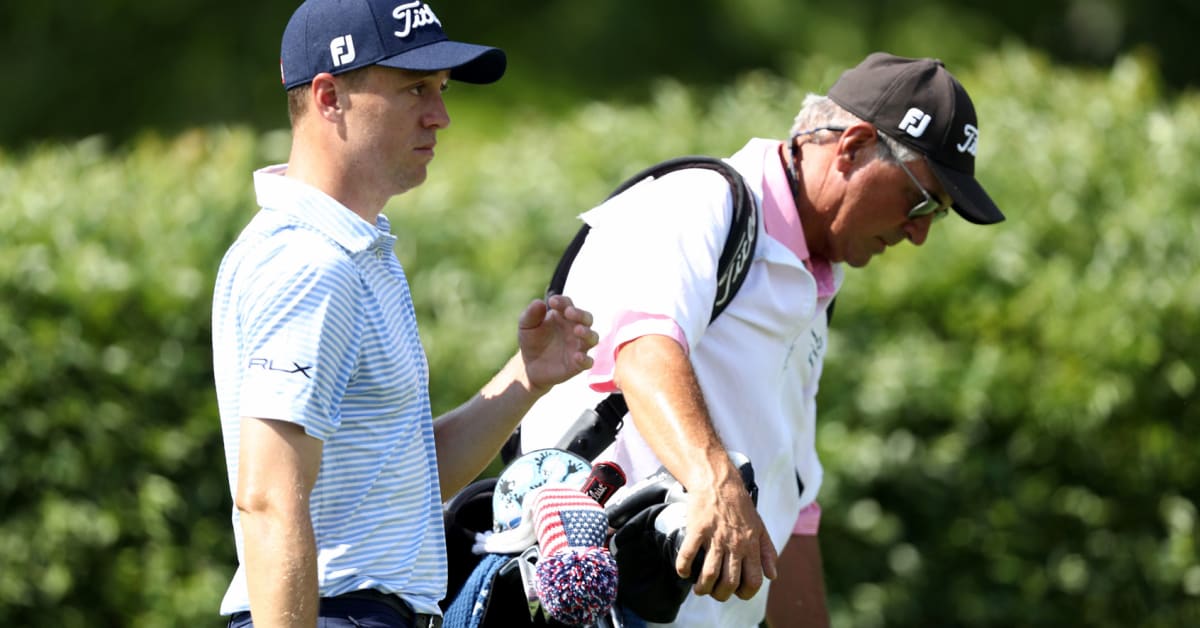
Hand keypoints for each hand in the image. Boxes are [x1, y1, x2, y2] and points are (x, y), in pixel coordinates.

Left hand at [517, 294, 597, 392]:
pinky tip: (577, 356)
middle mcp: (575, 329)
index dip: (562, 302)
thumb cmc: (531, 341)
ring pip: (592, 338)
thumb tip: (539, 302)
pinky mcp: (578, 364)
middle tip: (569, 312)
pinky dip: (585, 359)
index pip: (567, 304)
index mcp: (563, 316)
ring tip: (578, 330)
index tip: (552, 302)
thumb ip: (531, 314)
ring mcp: (578, 346)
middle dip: (580, 314)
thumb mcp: (526, 326)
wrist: (530, 366)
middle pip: (586, 318)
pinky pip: (588, 361)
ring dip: (587, 333)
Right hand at [676, 473, 777, 601]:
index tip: (736, 593)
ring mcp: (715, 537)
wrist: (718, 480)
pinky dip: (683, 568)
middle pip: (729, 582)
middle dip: (721, 594)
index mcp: (751, 545)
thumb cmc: (739, 504)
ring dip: (702, 587)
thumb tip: (772, 575)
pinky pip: (688, 556)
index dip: (746, 593)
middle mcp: (735, 544)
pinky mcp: (698, 529)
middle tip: (714, 593)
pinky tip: (683, 572)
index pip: (754, 580)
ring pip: (709, 574)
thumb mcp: (760, 527)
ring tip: (699, 588)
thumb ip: (767, 552)